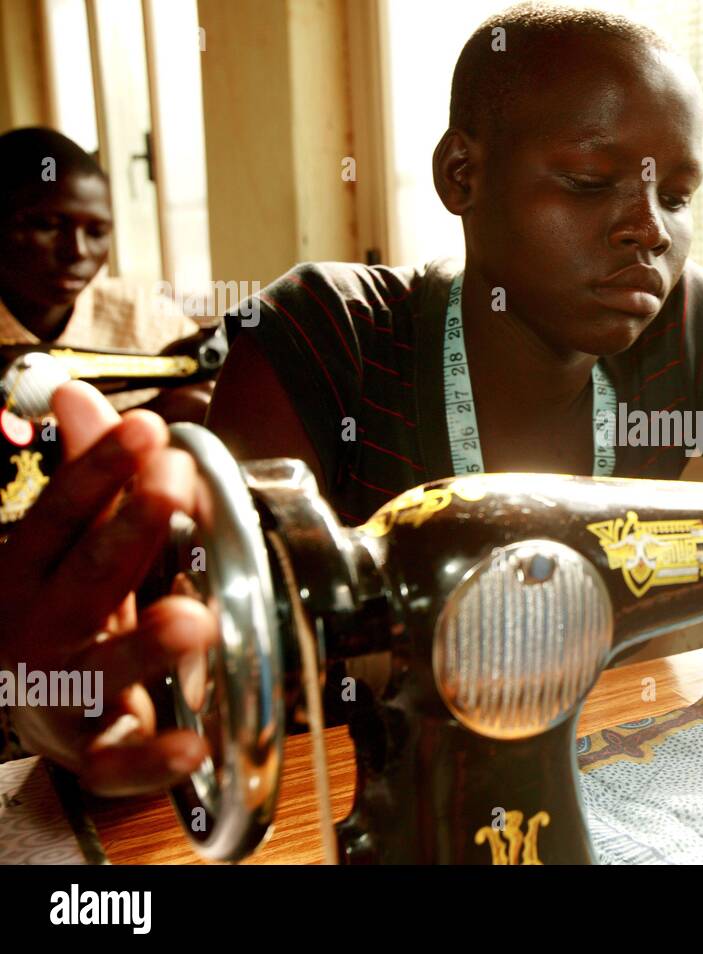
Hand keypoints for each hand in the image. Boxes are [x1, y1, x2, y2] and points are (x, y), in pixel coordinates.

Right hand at [0, 381, 217, 794]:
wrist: (10, 709)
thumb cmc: (52, 615)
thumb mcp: (60, 547)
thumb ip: (84, 479)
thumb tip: (79, 394)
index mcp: (28, 574)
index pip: (59, 515)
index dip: (100, 470)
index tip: (148, 428)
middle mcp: (43, 629)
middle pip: (87, 576)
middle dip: (130, 529)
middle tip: (172, 487)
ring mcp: (64, 693)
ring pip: (102, 670)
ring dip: (145, 646)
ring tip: (190, 620)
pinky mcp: (92, 753)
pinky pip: (120, 763)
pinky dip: (154, 761)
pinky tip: (194, 747)